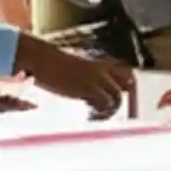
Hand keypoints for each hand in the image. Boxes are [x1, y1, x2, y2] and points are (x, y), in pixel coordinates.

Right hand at [13, 33, 134, 119]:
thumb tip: (85, 92)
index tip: (113, 96)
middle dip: (121, 96)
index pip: (126, 73)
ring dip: (109, 108)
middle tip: (107, 106)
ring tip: (93, 110)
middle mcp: (102, 69)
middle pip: (128, 83)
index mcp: (98, 63)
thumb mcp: (73, 68)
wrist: (42, 59)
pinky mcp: (90, 88)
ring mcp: (97, 78)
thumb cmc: (50, 65)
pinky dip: (100, 111)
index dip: (124, 86)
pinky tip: (88, 110)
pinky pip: (106, 103)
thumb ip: (84, 77)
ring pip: (117, 96)